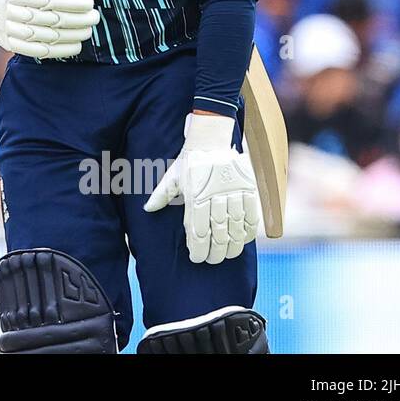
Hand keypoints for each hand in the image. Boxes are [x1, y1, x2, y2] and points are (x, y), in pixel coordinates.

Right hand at [0, 0, 101, 59]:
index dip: (71, 2)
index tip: (88, 3)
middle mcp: (10, 10)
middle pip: (49, 18)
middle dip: (76, 19)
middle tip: (93, 18)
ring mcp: (9, 29)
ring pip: (45, 36)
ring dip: (71, 35)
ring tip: (87, 31)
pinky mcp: (12, 43)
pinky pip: (39, 51)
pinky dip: (60, 50)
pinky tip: (76, 46)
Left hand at [143, 114, 258, 263]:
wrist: (211, 140)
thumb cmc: (190, 161)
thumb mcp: (173, 177)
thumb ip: (161, 195)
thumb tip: (147, 208)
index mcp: (196, 195)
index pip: (197, 228)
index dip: (198, 246)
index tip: (196, 257)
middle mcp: (215, 195)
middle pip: (217, 231)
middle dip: (215, 251)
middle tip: (212, 261)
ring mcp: (234, 192)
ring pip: (236, 226)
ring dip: (233, 245)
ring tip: (227, 255)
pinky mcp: (248, 188)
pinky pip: (252, 214)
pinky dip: (249, 230)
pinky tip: (244, 240)